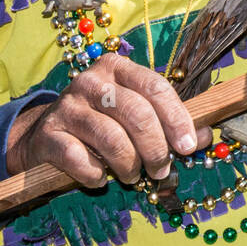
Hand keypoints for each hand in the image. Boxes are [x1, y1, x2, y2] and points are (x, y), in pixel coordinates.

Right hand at [5, 52, 210, 186]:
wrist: (43, 136)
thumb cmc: (101, 122)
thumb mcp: (134, 114)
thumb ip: (169, 121)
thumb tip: (203, 136)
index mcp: (117, 67)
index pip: (155, 87)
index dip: (176, 118)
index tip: (188, 146)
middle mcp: (91, 81)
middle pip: (137, 114)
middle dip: (155, 149)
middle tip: (160, 171)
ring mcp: (67, 107)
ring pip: (112, 139)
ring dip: (129, 165)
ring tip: (132, 176)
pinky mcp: (48, 134)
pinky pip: (80, 160)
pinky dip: (97, 175)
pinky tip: (101, 178)